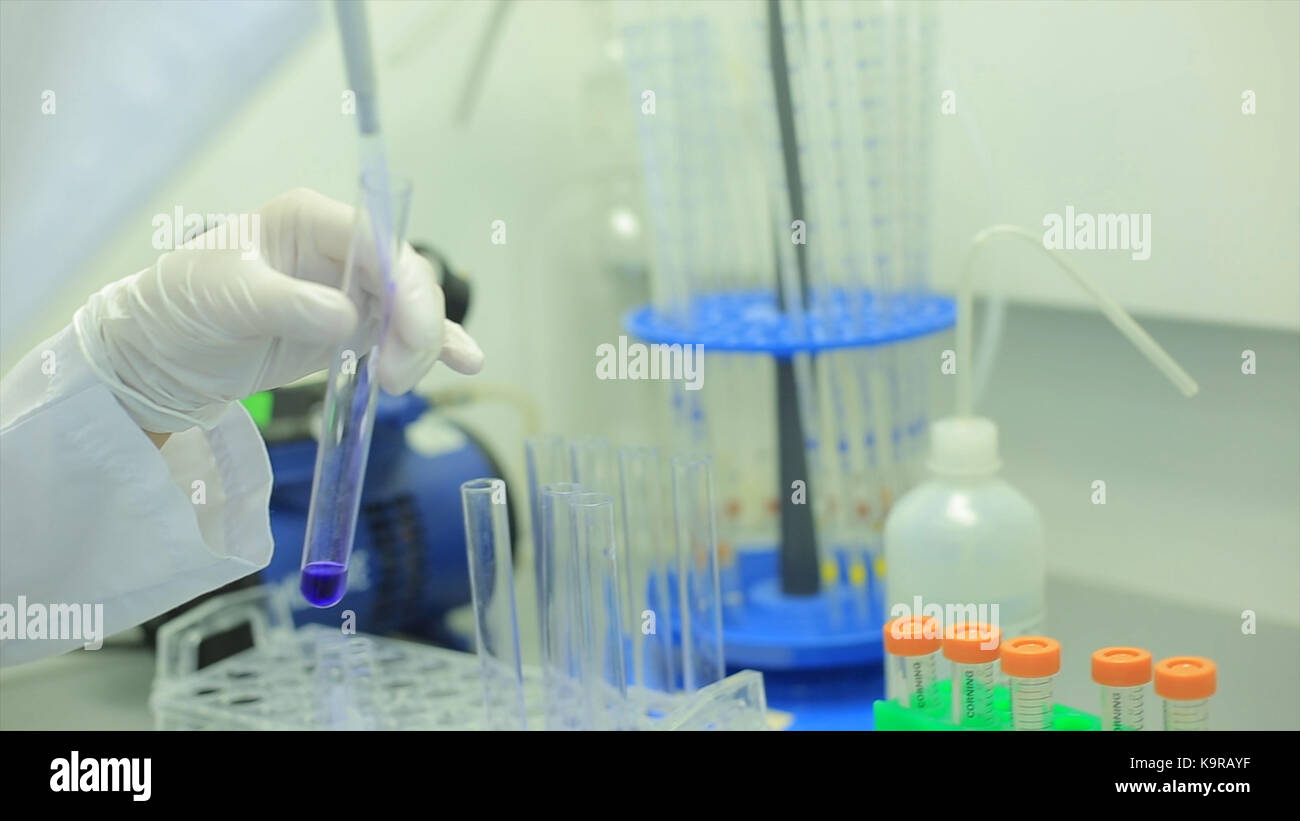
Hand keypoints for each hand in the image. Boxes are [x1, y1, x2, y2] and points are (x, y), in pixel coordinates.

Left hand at [74, 188, 483, 433]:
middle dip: (415, 327)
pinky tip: (466, 361)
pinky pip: (404, 334)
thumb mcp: (225, 299)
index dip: (406, 286)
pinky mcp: (353, 328)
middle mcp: (339, 250)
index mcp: (310, 221)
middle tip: (396, 379)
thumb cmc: (183, 308)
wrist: (164, 356)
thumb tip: (348, 318)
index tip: (413, 335)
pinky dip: (434, 347)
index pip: (379, 243)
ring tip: (395, 387)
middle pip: (406, 278)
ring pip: (412, 310)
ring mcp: (350, 290)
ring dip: (421, 347)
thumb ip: (289, 303)